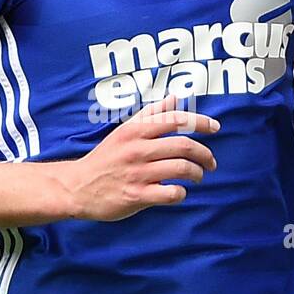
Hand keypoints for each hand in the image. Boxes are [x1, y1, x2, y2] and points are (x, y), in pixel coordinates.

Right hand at [57, 95, 220, 220]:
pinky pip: (170, 193)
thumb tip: (175, 97)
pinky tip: (178, 192)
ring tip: (198, 176)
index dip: (200, 122)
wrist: (78, 187)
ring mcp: (136, 173)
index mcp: (135, 130)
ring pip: (181, 169)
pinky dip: (180, 193)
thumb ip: (151, 114)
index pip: (175, 119)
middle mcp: (137, 149)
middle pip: (183, 145)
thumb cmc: (106, 157)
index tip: (215, 128)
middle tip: (211, 162)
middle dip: (204, 154)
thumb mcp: (124, 130)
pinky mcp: (136, 196)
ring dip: (197, 173)